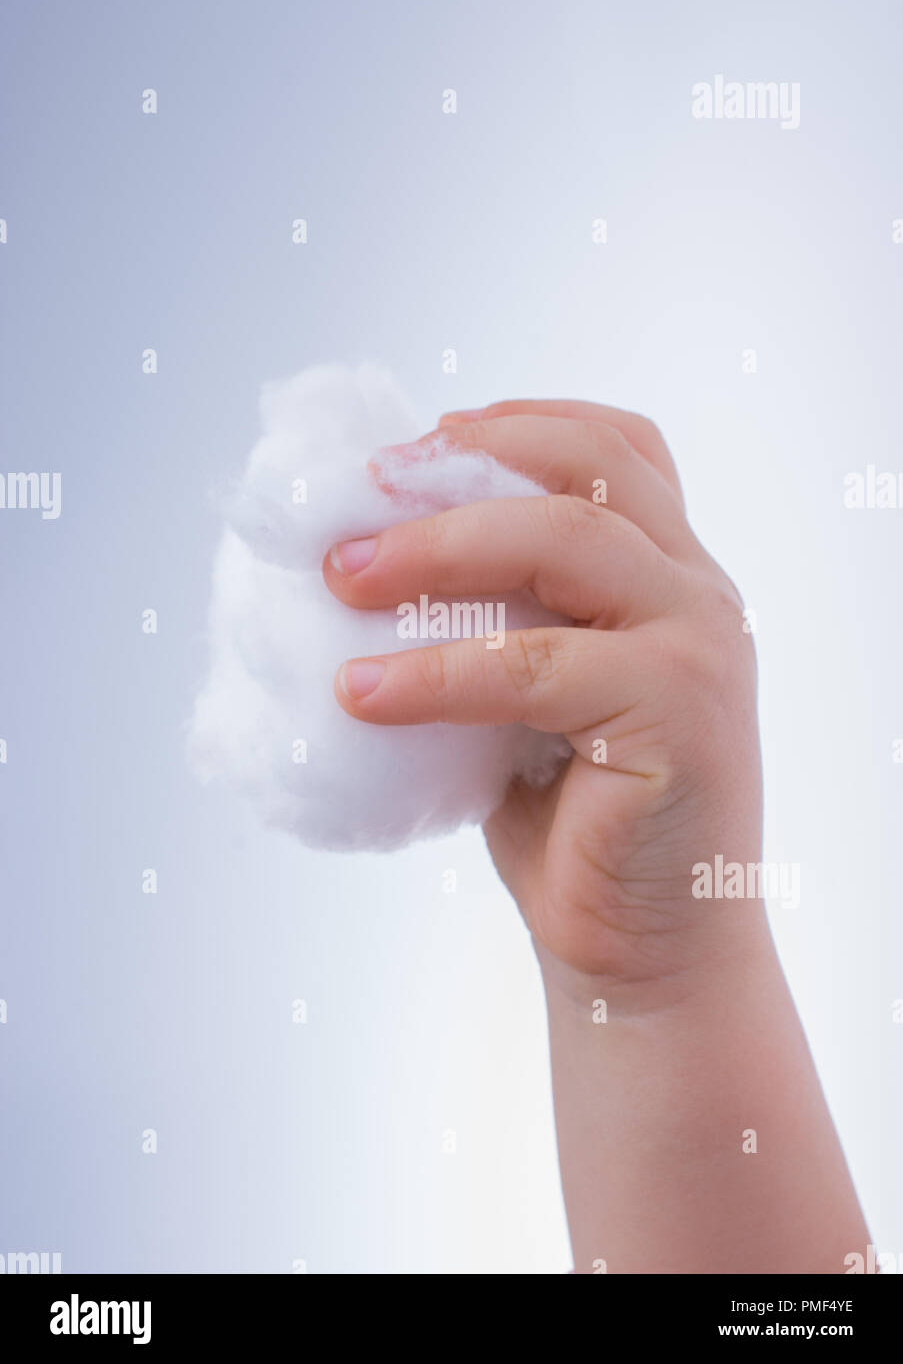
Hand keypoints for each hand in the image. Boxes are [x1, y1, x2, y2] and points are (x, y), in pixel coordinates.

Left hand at [325, 399, 763, 998]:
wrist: (644, 957)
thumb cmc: (574, 826)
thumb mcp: (528, 698)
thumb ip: (495, 621)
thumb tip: (366, 562)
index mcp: (669, 575)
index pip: (615, 447)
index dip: (515, 423)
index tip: (413, 444)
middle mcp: (698, 592)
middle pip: (587, 470)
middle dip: (459, 469)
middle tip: (357, 501)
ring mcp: (699, 646)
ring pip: (566, 539)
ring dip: (436, 548)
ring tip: (339, 579)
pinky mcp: (681, 713)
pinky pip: (535, 666)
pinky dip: (435, 670)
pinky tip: (361, 691)